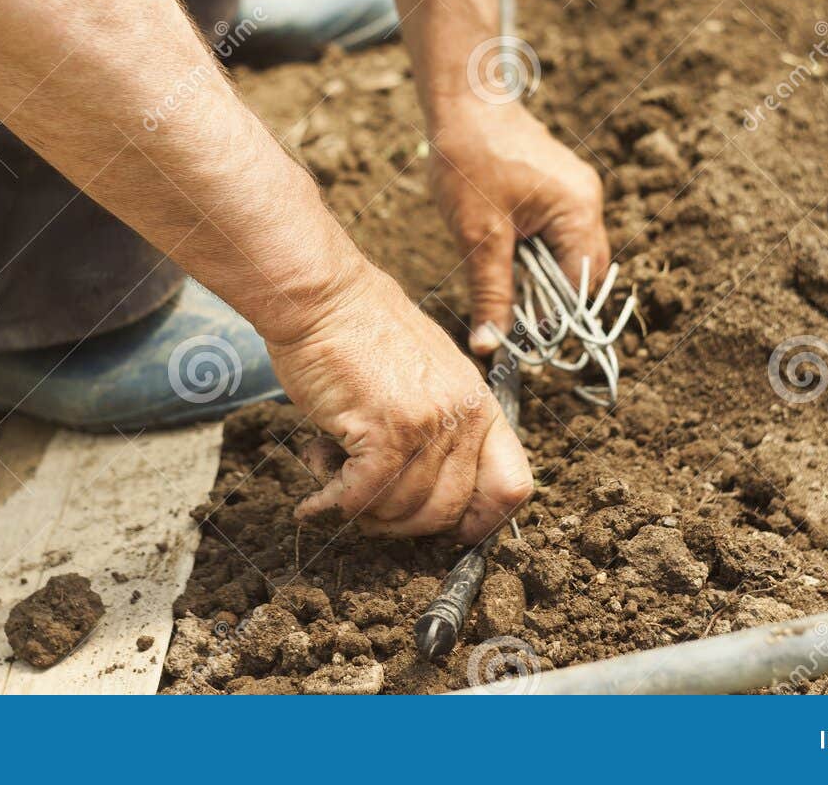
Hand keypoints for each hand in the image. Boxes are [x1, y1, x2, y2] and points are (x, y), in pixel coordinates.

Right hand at [266, 264, 532, 540]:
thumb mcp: (427, 375)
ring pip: (403, 509)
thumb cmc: (363, 332)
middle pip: (450, 510)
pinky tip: (315, 501)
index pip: (512, 485)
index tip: (446, 531)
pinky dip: (335, 506)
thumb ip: (440, 426)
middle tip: (367, 508)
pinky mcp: (385, 430)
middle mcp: (464, 414)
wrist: (324, 296)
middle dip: (403, 525)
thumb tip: (427, 493)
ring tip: (331, 480)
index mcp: (480, 402)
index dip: (481, 521)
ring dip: (361, 511)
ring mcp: (428, 423)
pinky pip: (365, 496)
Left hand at [429, 103, 609, 353]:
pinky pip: (558, 236)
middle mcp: (588, 202)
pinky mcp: (559, 190)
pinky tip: (507, 257)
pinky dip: (537, 256)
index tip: (527, 343)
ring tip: (507, 288)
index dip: (557, 319)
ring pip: (570, 257)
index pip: (582, 285)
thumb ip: (491, 293)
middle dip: (553, 303)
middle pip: (583, 275)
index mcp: (578, 211)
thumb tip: (491, 345)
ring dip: (543, 279)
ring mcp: (576, 194)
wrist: (463, 103)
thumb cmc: (468, 159)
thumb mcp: (477, 236)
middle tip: (516, 324)